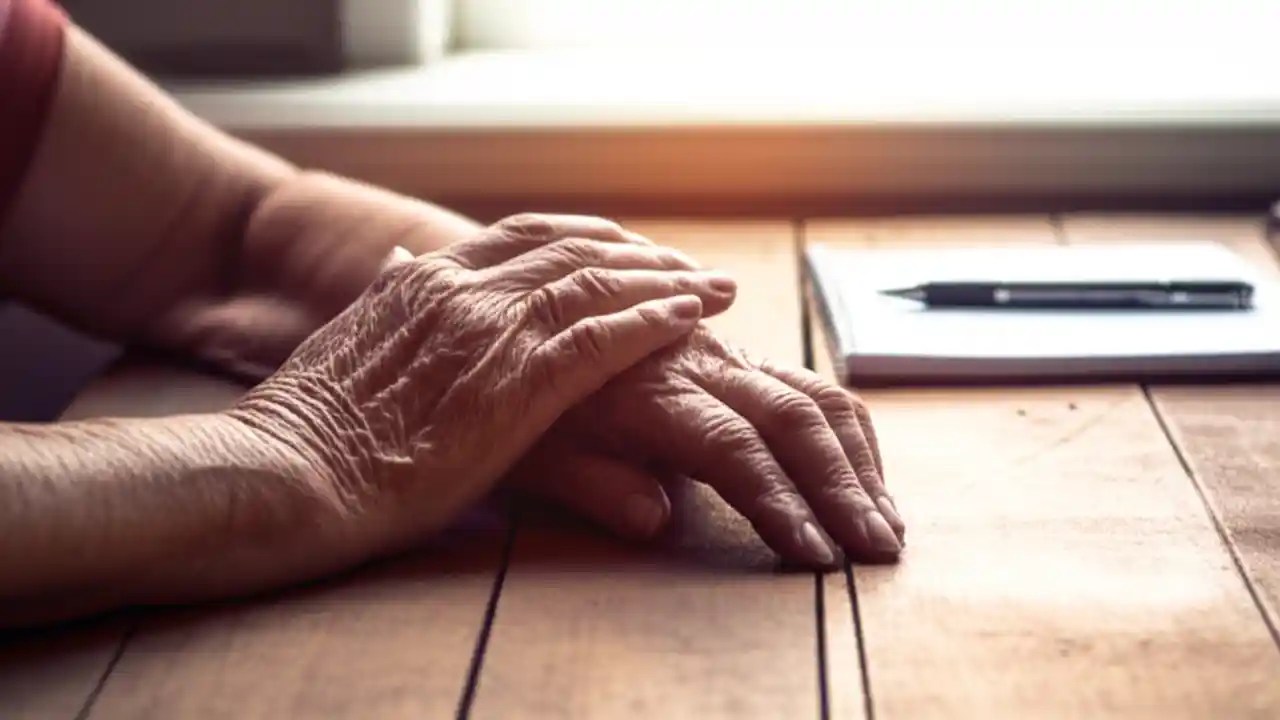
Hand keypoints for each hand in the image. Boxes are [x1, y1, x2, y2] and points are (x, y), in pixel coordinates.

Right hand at [227, 214, 738, 561]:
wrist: (285, 473)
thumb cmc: (309, 427)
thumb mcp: (345, 339)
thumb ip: (383, 298)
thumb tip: (396, 261)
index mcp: (421, 280)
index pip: (523, 237)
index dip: (585, 238)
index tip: (626, 247)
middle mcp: (462, 290)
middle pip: (573, 251)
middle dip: (640, 255)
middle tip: (688, 264)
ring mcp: (491, 333)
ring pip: (598, 285)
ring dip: (664, 282)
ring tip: (711, 287)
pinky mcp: (515, 385)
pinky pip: (602, 339)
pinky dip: (652, 322)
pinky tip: (688, 320)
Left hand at [518, 326, 903, 565]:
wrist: (528, 311)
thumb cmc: (523, 394)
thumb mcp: (533, 449)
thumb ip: (591, 482)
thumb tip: (654, 520)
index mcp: (648, 390)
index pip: (733, 448)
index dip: (780, 501)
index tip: (816, 555)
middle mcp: (699, 364)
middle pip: (794, 418)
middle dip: (844, 487)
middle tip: (879, 552)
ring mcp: (726, 356)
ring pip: (815, 394)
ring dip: (859, 460)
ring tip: (888, 522)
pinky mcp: (737, 356)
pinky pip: (808, 385)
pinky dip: (846, 432)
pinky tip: (865, 472)